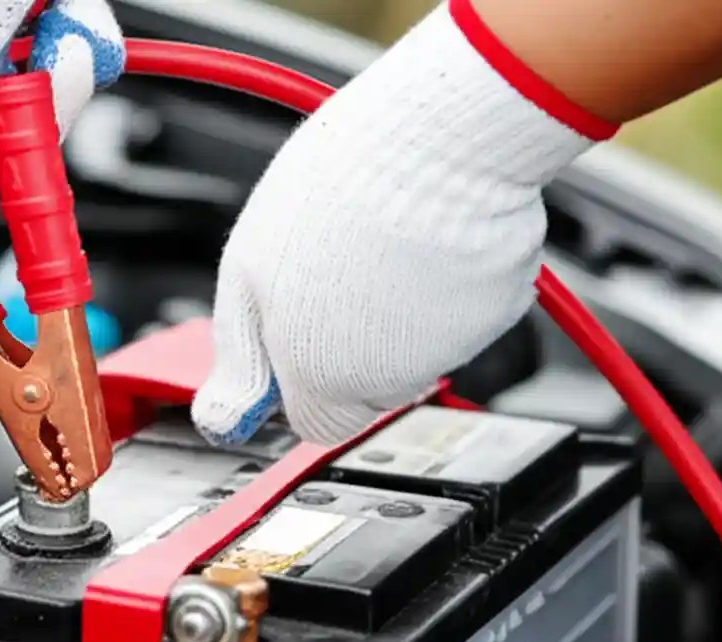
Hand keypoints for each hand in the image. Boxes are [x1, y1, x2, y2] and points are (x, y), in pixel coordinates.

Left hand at [190, 1, 610, 447]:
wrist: (438, 138)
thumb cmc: (339, 191)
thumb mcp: (248, 275)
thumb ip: (240, 356)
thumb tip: (221, 420)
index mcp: (322, 379)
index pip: (315, 422)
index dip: (304, 372)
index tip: (299, 327)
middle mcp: (391, 380)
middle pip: (368, 386)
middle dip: (353, 339)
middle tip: (340, 269)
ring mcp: (454, 347)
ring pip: (418, 348)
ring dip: (401, 305)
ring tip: (381, 238)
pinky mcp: (500, 309)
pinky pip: (466, 308)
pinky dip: (450, 278)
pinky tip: (429, 233)